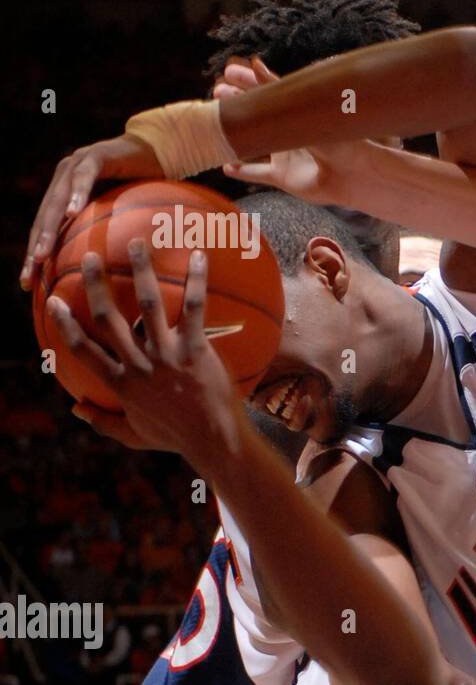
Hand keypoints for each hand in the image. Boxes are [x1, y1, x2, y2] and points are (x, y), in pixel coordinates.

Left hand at [23, 135, 162, 290]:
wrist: (159, 150)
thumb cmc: (146, 186)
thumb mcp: (123, 215)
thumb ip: (109, 233)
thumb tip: (108, 270)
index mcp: (65, 194)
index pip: (45, 229)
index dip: (36, 255)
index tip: (29, 285)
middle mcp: (64, 179)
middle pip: (44, 219)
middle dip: (35, 249)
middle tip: (29, 275)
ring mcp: (76, 164)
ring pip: (57, 201)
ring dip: (49, 229)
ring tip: (41, 255)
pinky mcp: (94, 155)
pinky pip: (85, 177)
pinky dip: (79, 194)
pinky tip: (74, 212)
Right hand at [45, 239, 241, 470]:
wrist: (215, 441)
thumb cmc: (178, 438)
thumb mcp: (135, 436)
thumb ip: (103, 422)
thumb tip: (75, 409)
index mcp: (121, 383)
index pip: (83, 349)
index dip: (65, 325)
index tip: (53, 303)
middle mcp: (139, 364)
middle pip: (107, 317)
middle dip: (94, 285)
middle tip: (88, 258)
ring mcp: (166, 354)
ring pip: (147, 303)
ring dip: (140, 270)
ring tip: (137, 243)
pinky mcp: (195, 349)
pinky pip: (194, 307)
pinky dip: (196, 280)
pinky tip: (199, 257)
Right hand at [219, 56, 372, 205]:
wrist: (352, 174)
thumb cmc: (337, 140)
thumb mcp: (306, 112)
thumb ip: (278, 89)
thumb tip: (254, 63)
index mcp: (296, 116)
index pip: (267, 95)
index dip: (247, 83)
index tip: (227, 73)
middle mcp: (288, 135)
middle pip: (256, 118)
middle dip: (236, 106)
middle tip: (216, 93)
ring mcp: (284, 156)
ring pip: (252, 144)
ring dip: (234, 136)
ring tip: (215, 127)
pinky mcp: (282, 177)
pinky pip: (257, 173)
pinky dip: (241, 171)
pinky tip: (226, 165)